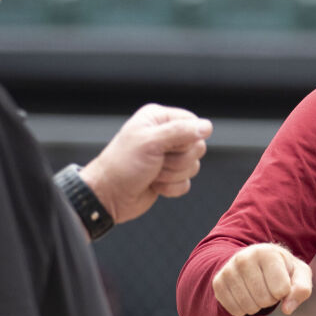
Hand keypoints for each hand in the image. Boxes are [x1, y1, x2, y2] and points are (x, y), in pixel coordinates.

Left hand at [80, 105, 212, 224]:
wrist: (108, 196)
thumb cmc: (122, 166)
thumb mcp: (150, 143)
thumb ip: (180, 132)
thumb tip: (206, 127)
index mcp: (158, 119)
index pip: (193, 123)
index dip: (187, 138)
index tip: (168, 146)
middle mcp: (165, 136)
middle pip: (197, 147)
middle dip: (178, 160)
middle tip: (157, 162)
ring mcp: (168, 158)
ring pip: (193, 166)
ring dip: (172, 175)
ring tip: (152, 174)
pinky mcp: (169, 177)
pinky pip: (186, 183)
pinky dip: (171, 188)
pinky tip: (154, 185)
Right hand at [212, 243, 311, 315]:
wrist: (252, 261)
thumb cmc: (281, 269)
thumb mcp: (299, 273)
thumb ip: (301, 289)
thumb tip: (287, 309)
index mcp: (267, 252)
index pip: (282, 290)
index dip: (285, 292)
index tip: (281, 281)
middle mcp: (244, 258)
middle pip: (265, 299)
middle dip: (271, 299)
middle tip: (268, 286)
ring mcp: (228, 270)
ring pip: (249, 306)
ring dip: (258, 305)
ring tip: (258, 290)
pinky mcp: (218, 283)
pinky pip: (235, 310)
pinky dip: (244, 309)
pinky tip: (246, 295)